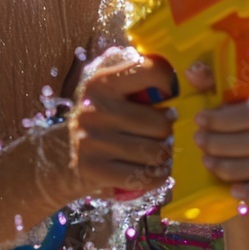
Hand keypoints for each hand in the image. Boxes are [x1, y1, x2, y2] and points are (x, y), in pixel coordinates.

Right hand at [68, 48, 175, 198]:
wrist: (61, 153)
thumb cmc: (101, 117)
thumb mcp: (110, 90)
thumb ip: (138, 78)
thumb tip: (187, 76)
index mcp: (101, 82)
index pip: (149, 71)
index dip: (168, 82)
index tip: (170, 94)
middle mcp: (94, 108)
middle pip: (159, 124)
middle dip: (167, 131)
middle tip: (165, 133)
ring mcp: (91, 140)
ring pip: (154, 153)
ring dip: (164, 156)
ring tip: (162, 153)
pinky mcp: (93, 169)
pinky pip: (142, 177)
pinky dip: (157, 178)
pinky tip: (157, 172)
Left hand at [184, 62, 248, 201]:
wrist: (219, 152)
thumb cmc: (214, 120)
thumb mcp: (207, 98)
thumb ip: (204, 84)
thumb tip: (194, 71)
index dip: (226, 117)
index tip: (199, 119)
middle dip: (224, 143)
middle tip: (198, 140)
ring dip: (231, 166)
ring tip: (206, 162)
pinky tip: (233, 191)